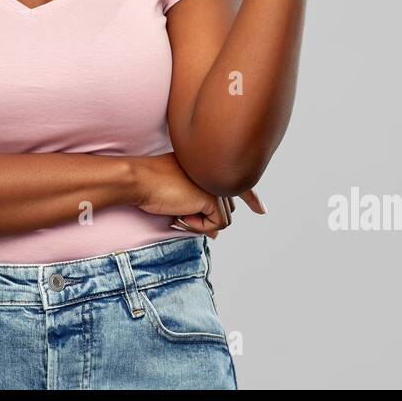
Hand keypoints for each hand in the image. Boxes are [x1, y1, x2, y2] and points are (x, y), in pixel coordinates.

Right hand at [133, 153, 265, 238]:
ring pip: (223, 219)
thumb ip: (202, 210)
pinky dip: (199, 227)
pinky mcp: (214, 197)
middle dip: (205, 220)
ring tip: (179, 210)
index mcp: (211, 166)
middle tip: (179, 211)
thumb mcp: (181, 197)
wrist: (140, 179)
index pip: (237, 185)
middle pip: (225, 210)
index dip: (251, 198)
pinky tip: (182, 214)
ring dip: (200, 223)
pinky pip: (218, 225)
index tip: (261, 210)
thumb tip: (218, 234)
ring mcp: (217, 183)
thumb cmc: (153, 186)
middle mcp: (218, 172)